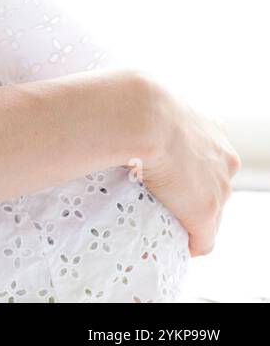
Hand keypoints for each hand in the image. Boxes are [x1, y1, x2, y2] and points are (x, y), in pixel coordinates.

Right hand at [137, 73, 240, 256]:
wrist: (143, 116)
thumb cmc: (137, 104)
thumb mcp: (151, 102)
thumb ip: (150, 113)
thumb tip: (120, 114)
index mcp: (213, 129)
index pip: (210, 159)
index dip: (190, 170)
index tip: (170, 173)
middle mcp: (224, 158)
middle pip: (214, 187)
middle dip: (192, 193)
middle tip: (162, 193)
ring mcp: (218, 186)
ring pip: (210, 213)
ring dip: (188, 216)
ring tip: (161, 215)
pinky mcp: (205, 212)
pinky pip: (202, 240)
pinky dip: (188, 243)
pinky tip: (171, 241)